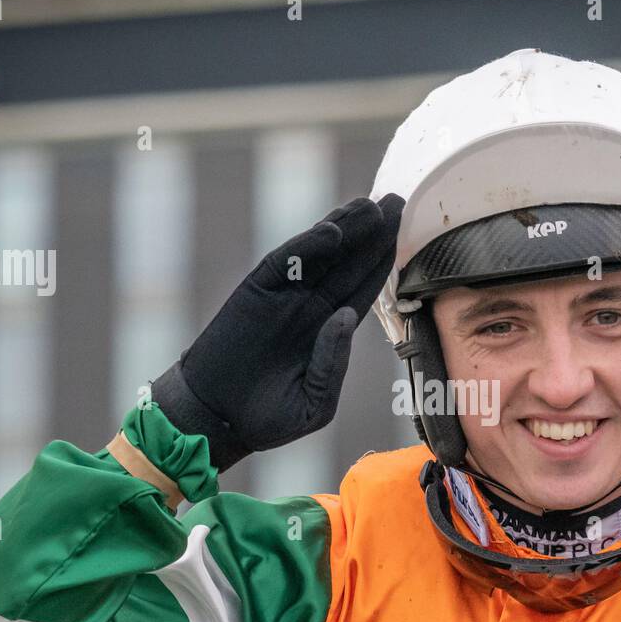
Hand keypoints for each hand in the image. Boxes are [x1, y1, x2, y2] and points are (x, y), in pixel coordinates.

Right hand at [152, 194, 403, 470]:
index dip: (382, 261)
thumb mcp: (315, 404)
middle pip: (348, 263)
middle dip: (372, 233)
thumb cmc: (267, 419)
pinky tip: (332, 231)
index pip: (362, 288)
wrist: (216, 420)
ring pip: (321, 255)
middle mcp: (309, 308)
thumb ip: (333, 363)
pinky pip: (286, 263)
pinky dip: (307, 245)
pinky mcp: (256, 292)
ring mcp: (283, 297)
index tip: (404, 234)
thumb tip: (344, 315)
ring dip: (345, 229)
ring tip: (370, 205)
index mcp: (328, 331)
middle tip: (396, 201)